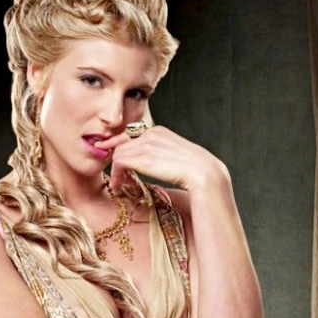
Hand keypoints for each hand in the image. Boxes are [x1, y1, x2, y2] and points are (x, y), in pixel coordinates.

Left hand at [95, 125, 227, 192]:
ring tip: (119, 185)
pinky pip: (119, 162)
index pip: (130, 135)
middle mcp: (150, 133)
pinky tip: (119, 186)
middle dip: (115, 160)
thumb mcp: (176, 157)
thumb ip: (160, 155)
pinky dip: (116, 175)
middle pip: (121, 144)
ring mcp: (146, 144)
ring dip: (115, 171)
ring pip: (118, 153)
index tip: (113, 159)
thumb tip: (151, 165)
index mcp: (159, 131)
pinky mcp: (143, 158)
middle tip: (117, 178)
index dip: (118, 147)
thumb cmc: (195, 171)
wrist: (204, 174)